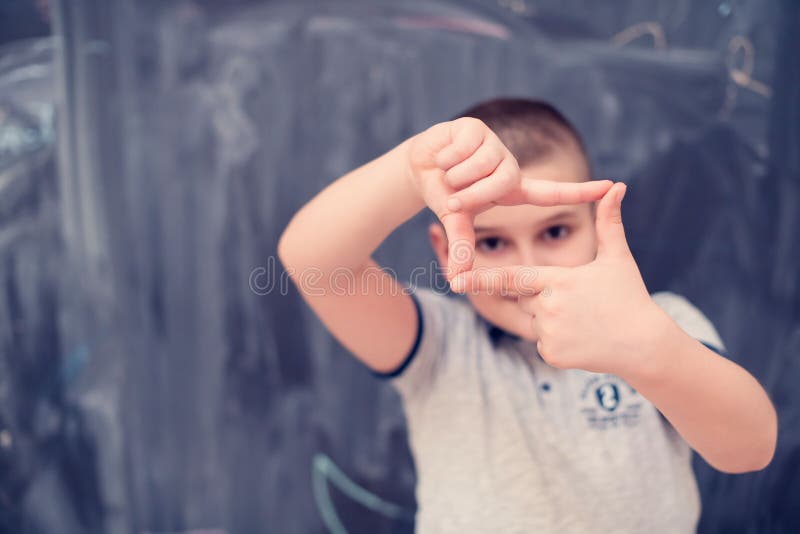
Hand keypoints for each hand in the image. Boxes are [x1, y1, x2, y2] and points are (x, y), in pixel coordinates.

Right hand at [404, 117, 613, 280]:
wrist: (419, 167)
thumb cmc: (444, 193)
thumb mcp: (455, 220)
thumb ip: (461, 246)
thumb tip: (457, 280)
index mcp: (511, 189)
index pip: (551, 192)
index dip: (580, 191)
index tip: (613, 187)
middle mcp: (508, 165)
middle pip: (502, 181)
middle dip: (472, 194)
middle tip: (454, 198)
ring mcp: (493, 144)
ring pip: (480, 165)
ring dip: (455, 175)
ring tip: (448, 173)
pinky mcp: (476, 127)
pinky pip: (463, 150)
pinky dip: (446, 159)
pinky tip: (443, 156)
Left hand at [450, 182, 668, 376]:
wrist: (645, 346)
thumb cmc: (630, 298)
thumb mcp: (618, 258)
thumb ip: (610, 222)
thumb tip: (619, 186)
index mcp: (558, 280)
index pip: (512, 277)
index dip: (482, 277)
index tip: (454, 278)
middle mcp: (548, 307)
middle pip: (525, 297)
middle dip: (542, 296)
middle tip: (576, 302)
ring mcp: (548, 333)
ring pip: (533, 320)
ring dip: (550, 319)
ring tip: (583, 320)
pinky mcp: (551, 355)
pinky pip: (542, 342)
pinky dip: (557, 340)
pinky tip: (582, 338)